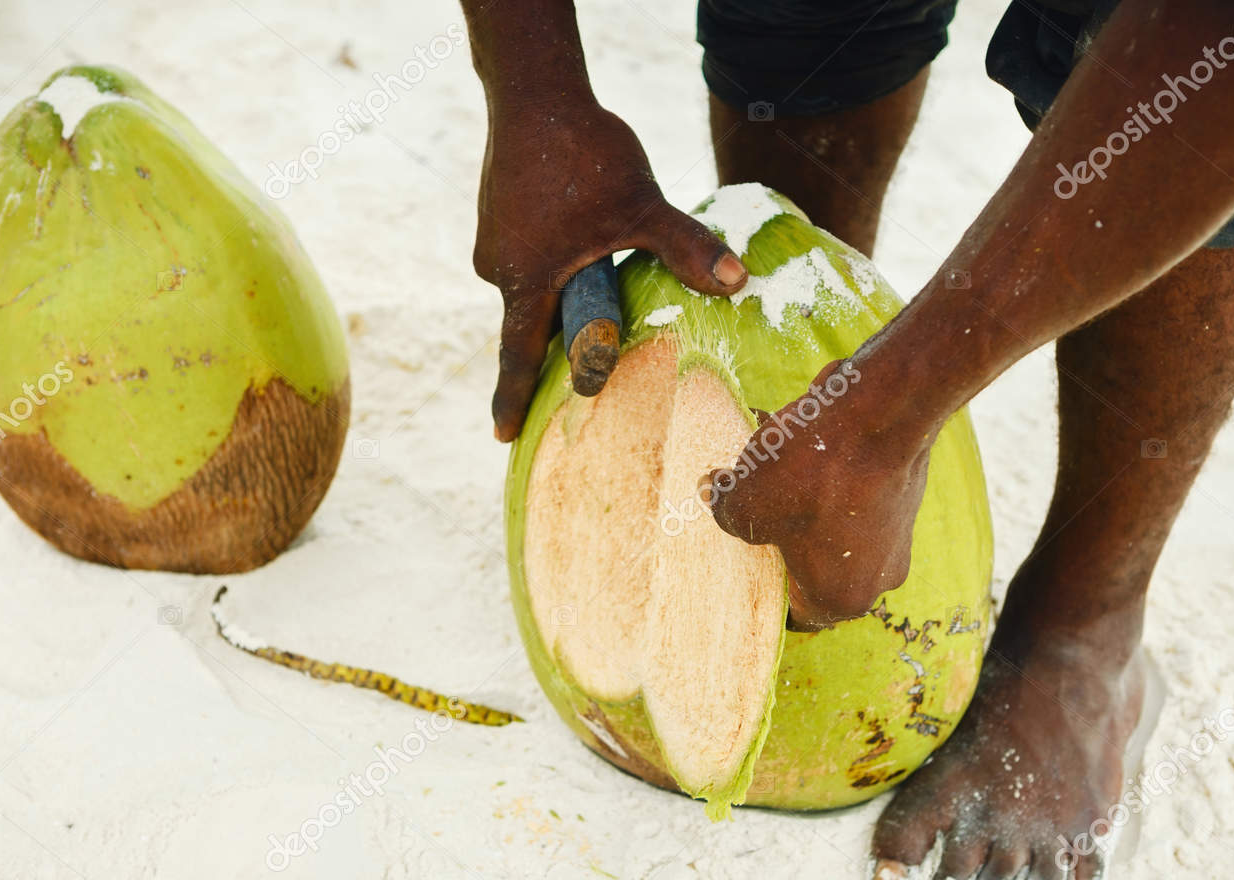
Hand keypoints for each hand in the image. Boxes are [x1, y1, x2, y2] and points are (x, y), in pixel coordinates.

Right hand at [473, 99, 746, 439]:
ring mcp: (494, 239)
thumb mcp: (643, 206)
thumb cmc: (584, 151)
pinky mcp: (499, 216)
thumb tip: (739, 283)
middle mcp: (498, 266)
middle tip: (584, 351)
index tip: (503, 436)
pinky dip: (555, 259)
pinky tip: (582, 235)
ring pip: (534, 283)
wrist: (537, 90)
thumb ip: (687, 249)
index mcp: (525, 278)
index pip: (517, 355)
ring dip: (564, 288)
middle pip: (532, 319)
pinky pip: (530, 255)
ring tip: (595, 266)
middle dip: (558, 335)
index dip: (514, 399)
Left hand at [709, 359, 932, 629]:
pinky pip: (856, 498)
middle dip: (779, 538)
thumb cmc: (815, 470)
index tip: (740, 564)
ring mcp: (898, 537)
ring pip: (834, 529)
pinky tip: (799, 442)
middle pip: (814, 568)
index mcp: (839, 597)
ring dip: (802, 503)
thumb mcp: (746, 498)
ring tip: (768, 466)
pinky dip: (829, 478)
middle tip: (750, 511)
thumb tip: (713, 493)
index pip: (794, 613)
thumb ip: (724, 509)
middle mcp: (878, 577)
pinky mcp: (905, 496)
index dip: (762, 589)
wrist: (882, 408)